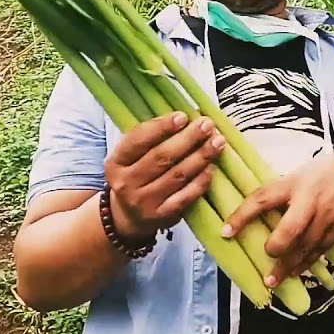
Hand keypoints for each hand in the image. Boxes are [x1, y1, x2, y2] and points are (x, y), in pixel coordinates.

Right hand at [104, 112, 225, 241]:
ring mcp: (143, 202)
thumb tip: (186, 117)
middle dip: (188, 139)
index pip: (137, 141)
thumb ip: (152, 137)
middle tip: (207, 125)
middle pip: (161, 157)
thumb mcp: (131, 157)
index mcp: (116, 162)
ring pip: (176, 176)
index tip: (182, 116)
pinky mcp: (161, 217)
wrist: (127, 216)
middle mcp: (126, 183)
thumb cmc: (135, 176)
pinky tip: (211, 169)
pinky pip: (185, 197)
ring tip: (217, 142)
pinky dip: (200, 182)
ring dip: (200, 157)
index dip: (161, 127)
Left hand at [221, 147, 333, 285]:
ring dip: (288, 267)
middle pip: (290, 229)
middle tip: (266, 255)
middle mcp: (311, 201)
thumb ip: (286, 191)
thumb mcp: (305, 172)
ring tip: (271, 282)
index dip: (242, 216)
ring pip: (305, 247)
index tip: (225, 232)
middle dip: (276, 247)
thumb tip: (260, 210)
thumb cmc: (332, 170)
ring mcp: (328, 217)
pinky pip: (320, 251)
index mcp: (296, 182)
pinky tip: (295, 274)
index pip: (263, 198)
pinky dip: (306, 264)